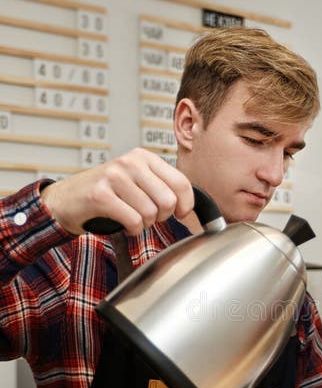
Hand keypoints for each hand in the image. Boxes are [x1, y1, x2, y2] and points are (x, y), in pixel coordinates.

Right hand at [41, 148, 194, 235]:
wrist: (66, 199)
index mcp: (143, 157)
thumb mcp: (137, 181)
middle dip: (162, 217)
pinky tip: (124, 224)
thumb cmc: (106, 192)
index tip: (180, 213)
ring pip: (151, 213)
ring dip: (145, 224)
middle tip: (148, 217)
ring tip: (132, 218)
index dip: (186, 204)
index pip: (181, 182)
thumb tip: (189, 205)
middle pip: (168, 200)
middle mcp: (130, 162)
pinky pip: (134, 221)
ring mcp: (114, 177)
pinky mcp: (101, 195)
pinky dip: (133, 230)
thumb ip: (162, 186)